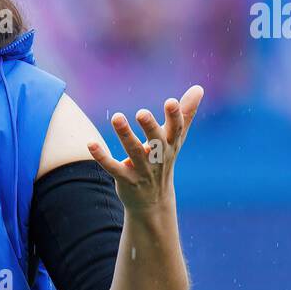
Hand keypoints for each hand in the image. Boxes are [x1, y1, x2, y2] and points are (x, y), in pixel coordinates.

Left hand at [88, 85, 203, 213]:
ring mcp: (142, 170)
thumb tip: (199, 87)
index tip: (171, 101)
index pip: (176, 129)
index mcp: (170, 145)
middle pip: (156, 141)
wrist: (153, 202)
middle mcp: (158, 157)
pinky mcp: (125, 179)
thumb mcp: (176, 139)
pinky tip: (91, 144)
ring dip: (125, 135)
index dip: (175, 116)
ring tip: (117, 117)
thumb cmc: (163, 162)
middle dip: (150, 127)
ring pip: (133, 152)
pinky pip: (112, 167)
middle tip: (141, 112)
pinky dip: (102, 156)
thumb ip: (185, 114)